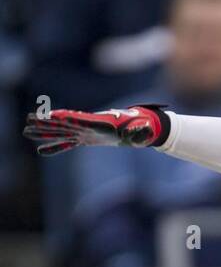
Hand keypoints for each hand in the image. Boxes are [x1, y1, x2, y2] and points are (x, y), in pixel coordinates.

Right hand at [23, 104, 170, 155]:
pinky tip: (42, 151)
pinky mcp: (86, 140)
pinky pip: (67, 144)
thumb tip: (147, 129)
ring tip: (27, 131)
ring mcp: (85, 132)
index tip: (50, 116)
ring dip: (45, 132)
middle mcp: (88, 126)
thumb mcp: (140, 130)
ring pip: (61, 132)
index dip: (65, 118)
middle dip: (46, 123)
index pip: (78, 119)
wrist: (139, 128)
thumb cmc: (139, 129)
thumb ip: (140, 130)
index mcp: (99, 123)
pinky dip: (55, 147)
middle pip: (63, 124)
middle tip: (29, 120)